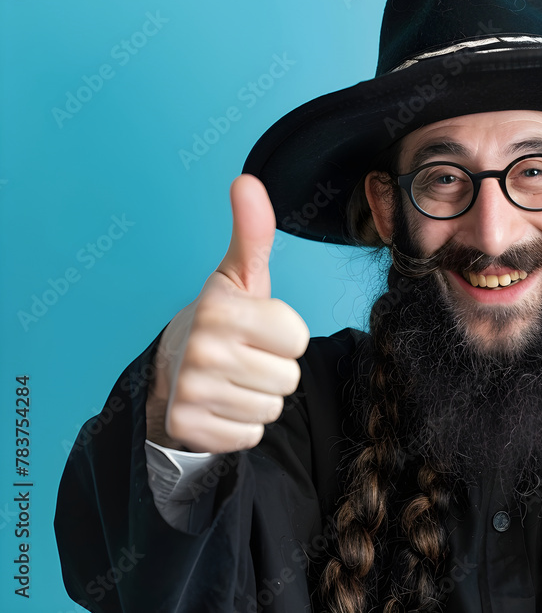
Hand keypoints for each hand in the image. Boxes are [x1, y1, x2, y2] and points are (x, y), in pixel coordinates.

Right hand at [146, 175, 309, 453]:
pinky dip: (241, 424)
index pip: (297, 338)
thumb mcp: (240, 275)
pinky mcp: (189, 425)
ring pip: (272, 407)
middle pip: (289, 378)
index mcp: (221, 308)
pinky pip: (251, 435)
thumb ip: (252, 232)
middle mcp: (203, 349)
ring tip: (234, 379)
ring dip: (259, 396)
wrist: (170, 369)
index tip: (258, 329)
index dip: (284, 335)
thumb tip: (247, 181)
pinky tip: (221, 403)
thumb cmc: (221, 320)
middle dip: (274, 368)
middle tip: (244, 357)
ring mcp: (192, 390)